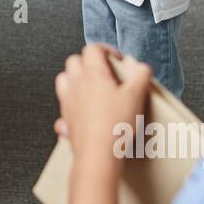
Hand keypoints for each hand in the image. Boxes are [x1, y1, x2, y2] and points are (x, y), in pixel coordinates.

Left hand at [53, 44, 151, 162]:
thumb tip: (141, 66)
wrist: (98, 154)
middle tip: (105, 72)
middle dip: (88, 62)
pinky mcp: (64, 117)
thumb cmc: (116, 125)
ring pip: (64, 79)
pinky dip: (70, 102)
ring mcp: (67, 100)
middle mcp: (76, 84)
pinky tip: (82, 111)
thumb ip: (140, 76)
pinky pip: (62, 104)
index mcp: (93, 74)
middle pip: (74, 61)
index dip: (106, 49)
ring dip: (75, 78)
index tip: (117, 59)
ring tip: (92, 88)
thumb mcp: (136, 96)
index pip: (93, 49)